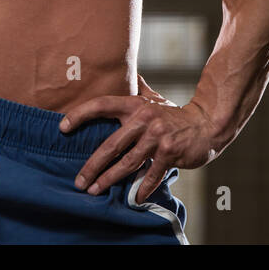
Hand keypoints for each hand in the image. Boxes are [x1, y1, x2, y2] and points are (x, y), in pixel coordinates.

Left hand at [60, 75, 216, 199]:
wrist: (206, 124)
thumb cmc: (175, 114)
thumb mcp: (155, 98)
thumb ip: (139, 87)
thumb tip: (127, 70)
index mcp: (135, 105)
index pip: (102, 105)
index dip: (80, 114)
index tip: (62, 127)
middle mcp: (144, 119)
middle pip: (111, 144)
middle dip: (92, 165)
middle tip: (79, 181)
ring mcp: (157, 137)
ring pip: (128, 162)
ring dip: (109, 179)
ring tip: (95, 190)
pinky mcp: (169, 152)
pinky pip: (151, 174)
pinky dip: (142, 188)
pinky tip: (133, 199)